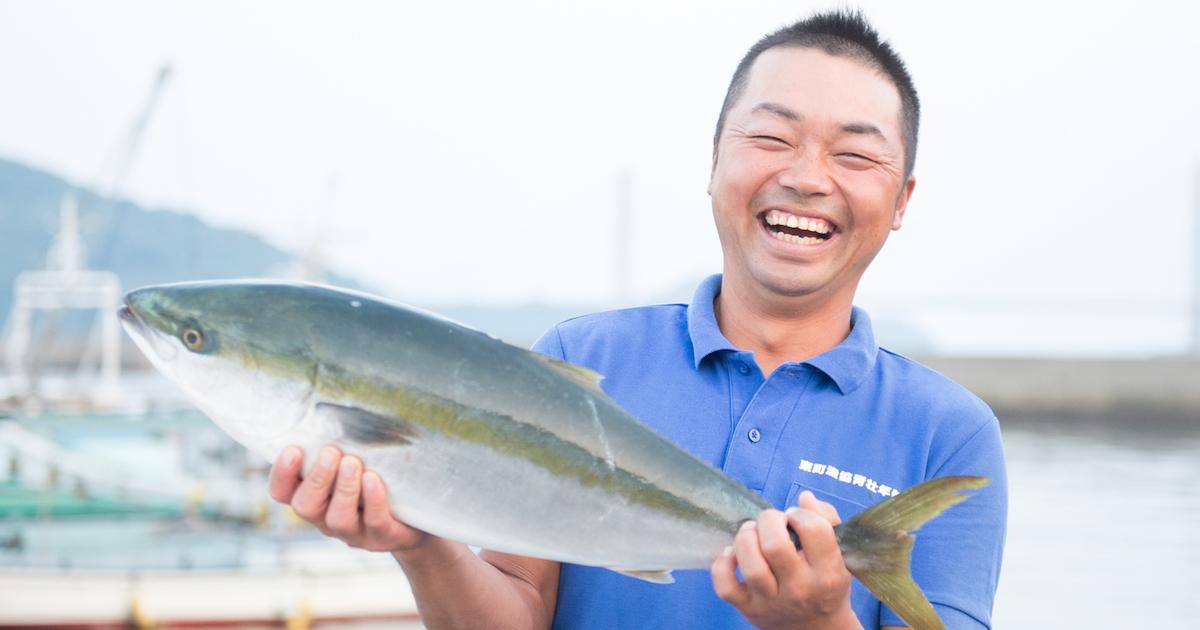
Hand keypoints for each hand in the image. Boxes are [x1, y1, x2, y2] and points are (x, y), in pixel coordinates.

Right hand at [268, 444, 428, 552]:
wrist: (419, 514)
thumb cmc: (380, 475)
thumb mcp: (358, 458)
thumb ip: (343, 442)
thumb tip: (337, 403)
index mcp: (314, 497)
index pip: (282, 492)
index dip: (282, 474)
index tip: (293, 449)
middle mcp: (327, 517)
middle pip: (305, 506)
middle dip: (316, 478)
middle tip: (330, 452)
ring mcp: (354, 531)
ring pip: (337, 518)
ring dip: (343, 488)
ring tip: (353, 462)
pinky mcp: (383, 536)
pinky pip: (374, 522)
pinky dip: (373, 500)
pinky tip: (374, 479)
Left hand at [711, 491, 860, 629]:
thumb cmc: (825, 583)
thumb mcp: (839, 555)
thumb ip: (827, 521)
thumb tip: (804, 497)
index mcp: (828, 572)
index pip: (814, 529)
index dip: (800, 513)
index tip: (795, 517)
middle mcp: (800, 589)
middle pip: (775, 544)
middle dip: (769, 520)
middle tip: (772, 522)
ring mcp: (772, 601)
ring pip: (750, 563)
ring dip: (746, 537)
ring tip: (751, 532)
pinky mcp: (748, 609)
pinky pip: (725, 586)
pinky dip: (722, 565)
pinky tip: (732, 555)